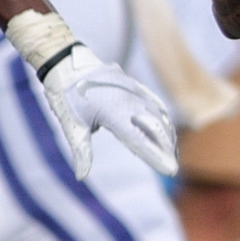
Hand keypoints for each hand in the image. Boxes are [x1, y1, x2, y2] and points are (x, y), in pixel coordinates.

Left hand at [41, 44, 179, 177]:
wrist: (67, 63)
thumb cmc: (67, 97)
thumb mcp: (72, 126)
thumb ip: (81, 152)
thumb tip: (81, 177)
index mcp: (113, 113)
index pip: (139, 140)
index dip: (156, 157)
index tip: (170, 170)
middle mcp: (129, 101)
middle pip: (156, 128)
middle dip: (166, 148)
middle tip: (173, 168)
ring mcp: (134, 91)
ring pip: (159, 115)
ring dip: (167, 134)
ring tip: (172, 152)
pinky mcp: (135, 85)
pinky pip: (155, 102)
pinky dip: (163, 118)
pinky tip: (167, 128)